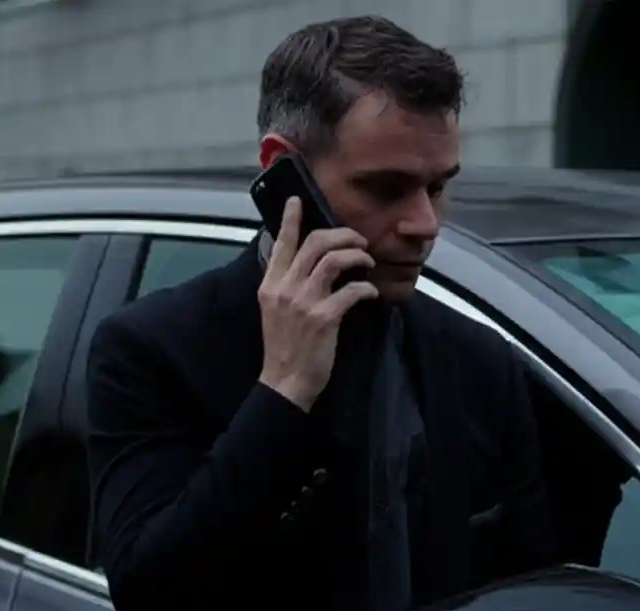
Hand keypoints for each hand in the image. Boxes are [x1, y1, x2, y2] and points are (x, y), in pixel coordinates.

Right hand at [257, 197, 378, 411]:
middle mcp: (284, 288)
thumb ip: (286, 285)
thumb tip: (308, 264)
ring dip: (357, 256)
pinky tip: (369, 293)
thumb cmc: (284, 347)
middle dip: (342, 235)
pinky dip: (365, 288)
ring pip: (334, 260)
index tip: (297, 200)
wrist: (284, 382)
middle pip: (315, 243)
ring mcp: (304, 302)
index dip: (291, 219)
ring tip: (367, 263)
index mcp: (270, 285)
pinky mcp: (324, 318)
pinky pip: (351, 291)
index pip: (282, 243)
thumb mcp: (275, 310)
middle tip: (358, 240)